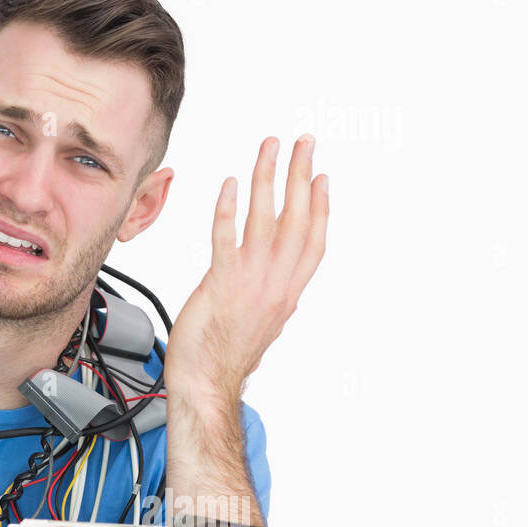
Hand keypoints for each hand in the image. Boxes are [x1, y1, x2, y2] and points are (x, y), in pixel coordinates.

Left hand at [164, 134, 328, 397]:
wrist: (206, 384)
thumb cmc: (223, 355)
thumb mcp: (259, 321)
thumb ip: (268, 293)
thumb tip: (273, 279)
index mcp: (288, 292)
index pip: (313, 241)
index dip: (320, 206)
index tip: (320, 176)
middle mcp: (277, 284)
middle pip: (298, 220)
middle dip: (301, 176)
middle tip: (304, 142)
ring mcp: (252, 283)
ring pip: (267, 220)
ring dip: (269, 179)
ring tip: (270, 146)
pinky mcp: (222, 285)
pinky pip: (228, 239)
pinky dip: (230, 209)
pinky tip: (231, 183)